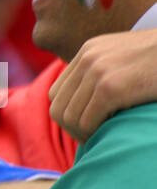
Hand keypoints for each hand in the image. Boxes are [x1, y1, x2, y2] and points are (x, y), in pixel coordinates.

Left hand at [49, 27, 156, 141]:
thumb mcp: (130, 58)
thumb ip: (106, 72)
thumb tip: (86, 104)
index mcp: (89, 51)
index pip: (58, 93)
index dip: (69, 115)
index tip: (89, 127)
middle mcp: (88, 58)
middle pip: (58, 107)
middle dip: (73, 129)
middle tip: (95, 138)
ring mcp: (98, 71)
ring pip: (69, 118)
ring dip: (84, 134)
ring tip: (105, 136)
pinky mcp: (110, 87)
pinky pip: (87, 122)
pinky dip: (96, 133)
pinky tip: (113, 132)